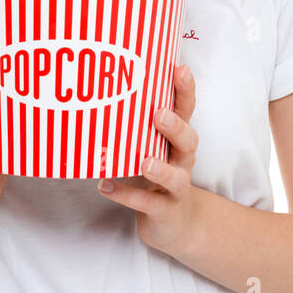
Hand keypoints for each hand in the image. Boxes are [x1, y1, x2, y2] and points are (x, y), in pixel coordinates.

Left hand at [96, 64, 200, 255]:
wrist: (176, 223)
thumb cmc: (159, 172)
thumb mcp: (153, 145)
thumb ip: (138, 122)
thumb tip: (104, 85)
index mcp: (179, 139)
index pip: (187, 111)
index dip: (186, 90)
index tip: (180, 69)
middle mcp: (182, 160)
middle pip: (189, 141)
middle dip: (175, 127)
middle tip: (158, 114)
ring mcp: (176, 187)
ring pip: (175, 177)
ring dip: (160, 169)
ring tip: (144, 161)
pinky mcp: (165, 210)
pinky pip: (147, 203)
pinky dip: (126, 194)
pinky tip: (104, 186)